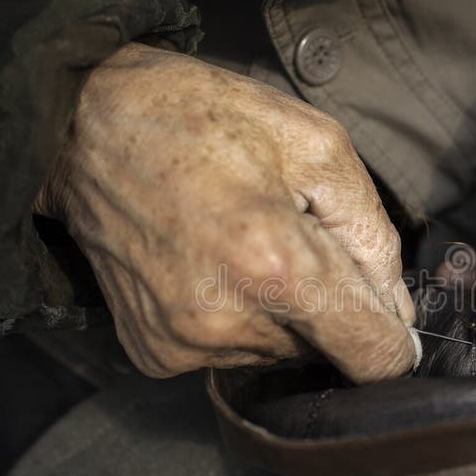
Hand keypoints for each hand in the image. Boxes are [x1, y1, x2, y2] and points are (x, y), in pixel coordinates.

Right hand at [35, 43, 417, 381]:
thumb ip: (372, 236)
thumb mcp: (317, 144)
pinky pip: (227, 353)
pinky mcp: (153, 352)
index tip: (385, 318)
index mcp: (276, 265)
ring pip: (276, 352)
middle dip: (324, 303)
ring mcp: (183, 343)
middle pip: (323, 350)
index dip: (391, 340)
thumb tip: (393, 311)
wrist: (83, 125)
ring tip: (239, 242)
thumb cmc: (204, 119)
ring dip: (277, 309)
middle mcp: (226, 320)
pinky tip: (207, 265)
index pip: (370, 355)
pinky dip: (233, 317)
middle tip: (286, 237)